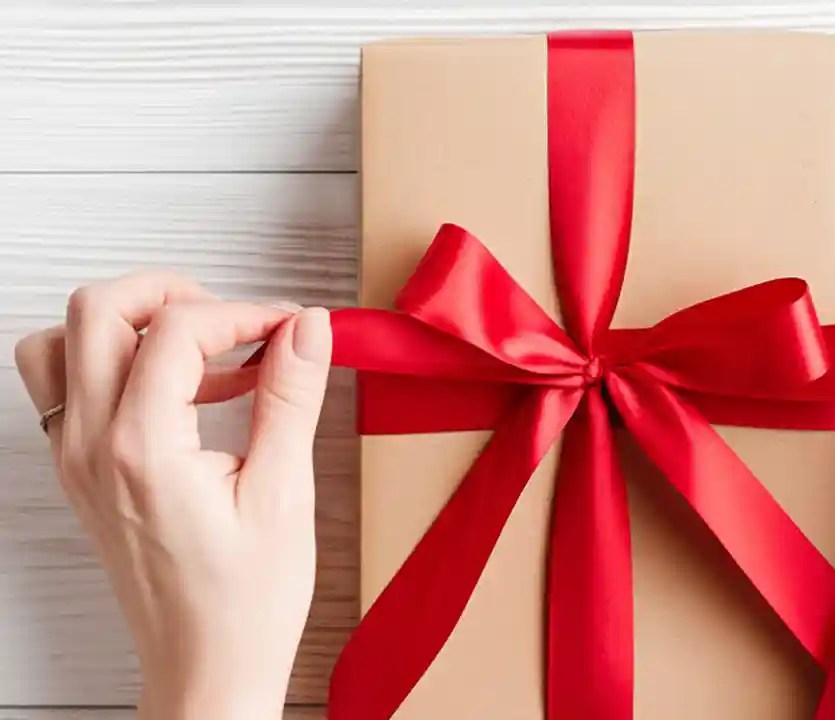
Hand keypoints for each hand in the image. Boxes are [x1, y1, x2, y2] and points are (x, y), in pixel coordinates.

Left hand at [13, 273, 331, 719]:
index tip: (290, 329)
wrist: (206, 668)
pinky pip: (71, 385)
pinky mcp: (83, 471)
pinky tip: (188, 392)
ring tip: (201, 350)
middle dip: (174, 293)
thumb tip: (307, 327)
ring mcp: (76, 458)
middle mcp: (90, 447)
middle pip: (97, 309)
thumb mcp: (284, 493)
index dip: (245, 312)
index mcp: (141, 449)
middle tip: (236, 320)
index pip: (177, 329)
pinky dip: (120, 364)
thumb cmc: (245, 601)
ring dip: (132, 324)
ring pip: (65, 341)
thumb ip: (290, 398)